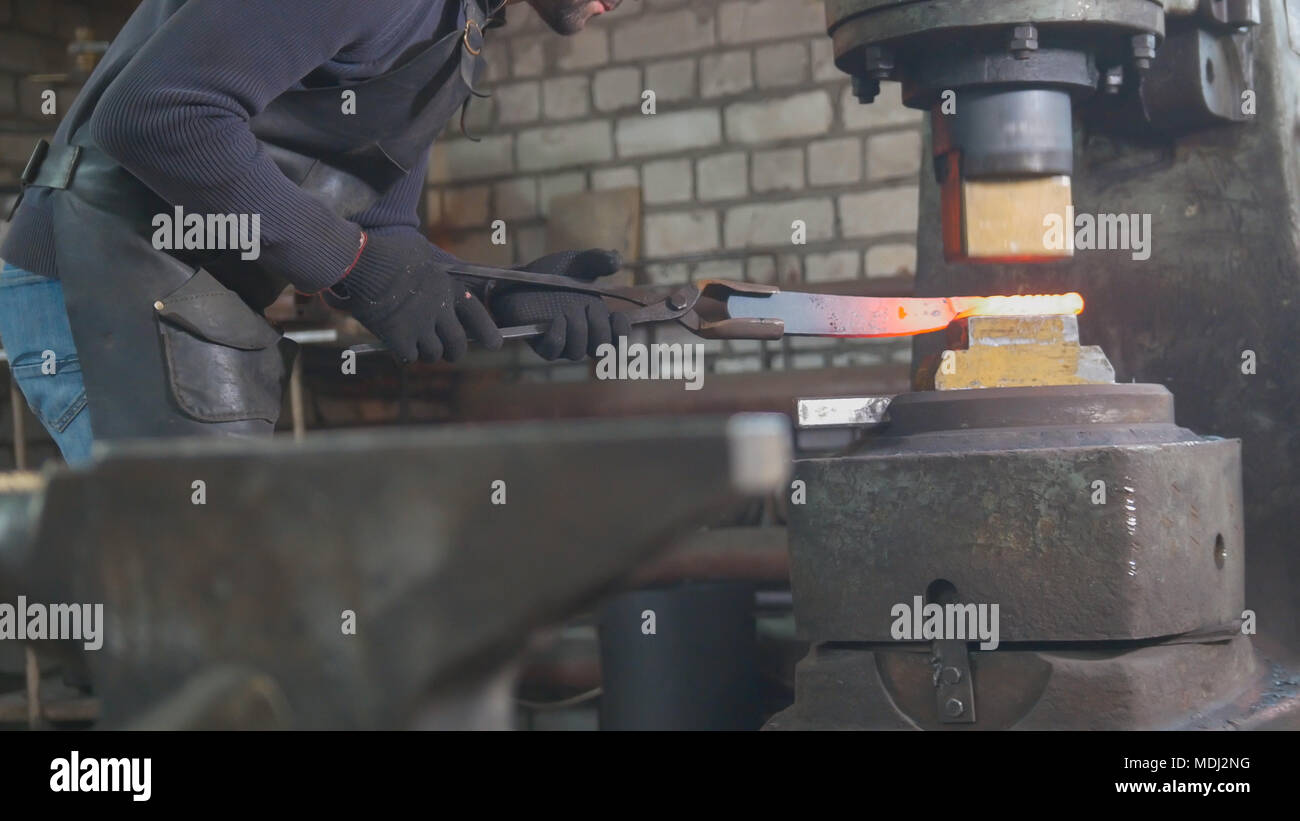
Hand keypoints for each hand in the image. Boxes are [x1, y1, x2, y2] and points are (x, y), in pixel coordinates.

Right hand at [330, 231, 502, 362]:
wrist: (359, 261)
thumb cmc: (387, 252)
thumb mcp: (423, 255)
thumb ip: (437, 275)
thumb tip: (445, 289)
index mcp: (447, 287)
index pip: (476, 314)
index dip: (488, 332)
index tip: (495, 344)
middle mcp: (439, 308)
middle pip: (457, 344)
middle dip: (453, 351)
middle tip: (446, 352)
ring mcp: (419, 324)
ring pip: (433, 354)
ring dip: (426, 352)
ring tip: (416, 341)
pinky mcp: (398, 337)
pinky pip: (410, 357)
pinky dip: (405, 353)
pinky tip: (397, 343)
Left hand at [489, 249, 632, 360]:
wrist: (520, 278)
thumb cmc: (552, 273)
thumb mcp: (577, 262)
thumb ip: (597, 260)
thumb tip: (617, 259)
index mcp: (596, 320)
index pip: (617, 339)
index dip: (621, 333)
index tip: (616, 315)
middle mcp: (582, 335)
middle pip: (601, 348)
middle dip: (598, 329)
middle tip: (588, 307)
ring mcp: (561, 341)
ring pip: (578, 352)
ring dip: (577, 331)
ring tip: (568, 310)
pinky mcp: (540, 343)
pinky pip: (553, 351)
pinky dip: (557, 336)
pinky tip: (555, 320)